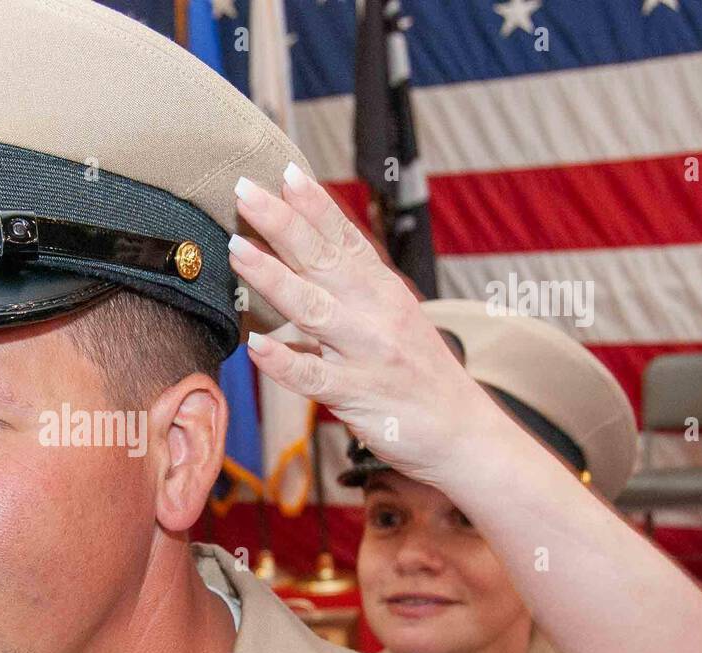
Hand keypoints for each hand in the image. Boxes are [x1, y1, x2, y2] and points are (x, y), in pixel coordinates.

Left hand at [230, 164, 502, 486]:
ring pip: (313, 309)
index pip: (344, 239)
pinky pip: (313, 376)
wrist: (463, 432)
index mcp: (383, 291)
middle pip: (322, 260)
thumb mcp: (393, 319)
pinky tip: (255, 345)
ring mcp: (367, 354)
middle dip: (282, 223)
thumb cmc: (419, 374)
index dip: (314, 205)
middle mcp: (376, 313)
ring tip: (237, 251)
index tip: (284, 172)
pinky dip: (284, 360)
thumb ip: (350, 291)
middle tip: (245, 191)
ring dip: (273, 278)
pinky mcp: (358, 395)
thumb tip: (300, 262)